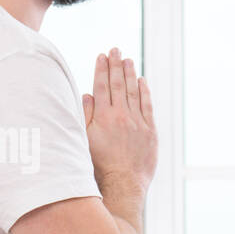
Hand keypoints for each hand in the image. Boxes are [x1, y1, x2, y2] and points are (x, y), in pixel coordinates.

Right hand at [81, 47, 156, 194]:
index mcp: (103, 116)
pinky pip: (148, 106)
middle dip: (116, 65)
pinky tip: (142, 81)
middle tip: (115, 49)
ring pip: (134, 92)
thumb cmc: (99, 166)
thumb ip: (85, 116)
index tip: (102, 55)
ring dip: (130, 73)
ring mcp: (138, 122)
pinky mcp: (150, 131)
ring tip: (127, 59)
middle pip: (118, 84)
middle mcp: (121, 115)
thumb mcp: (84, 140)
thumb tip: (88, 95)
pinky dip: (145, 92)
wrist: (122, 183)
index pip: (102, 86)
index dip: (101, 69)